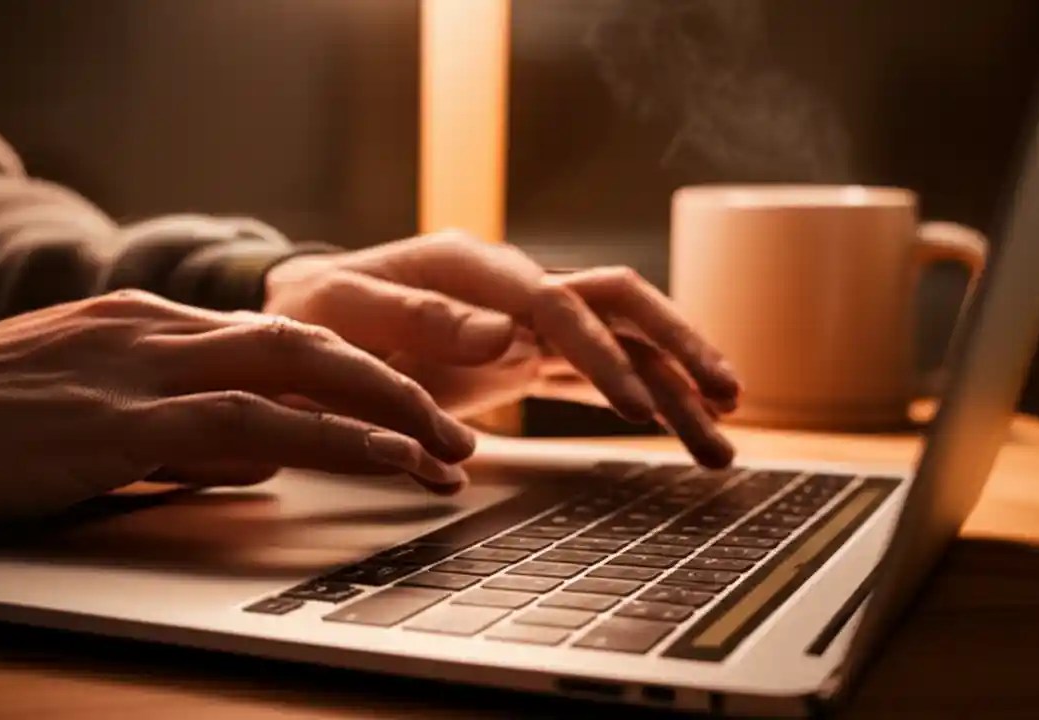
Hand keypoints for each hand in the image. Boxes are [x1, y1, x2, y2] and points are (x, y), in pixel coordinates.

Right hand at [0, 290, 475, 523]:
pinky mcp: (114, 424)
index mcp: (151, 326)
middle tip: (457, 428)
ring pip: (291, 376)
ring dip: (381, 412)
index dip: (358, 371)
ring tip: (444, 451)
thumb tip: (263, 461)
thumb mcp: (97, 418)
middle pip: (306, 342)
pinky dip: (323, 438)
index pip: (282, 337)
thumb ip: (184, 431)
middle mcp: (156, 333)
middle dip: (393, 382)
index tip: (412, 405)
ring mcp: (136, 371)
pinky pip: (244, 424)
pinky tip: (378, 458)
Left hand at [265, 232, 740, 465]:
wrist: (311, 310)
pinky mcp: (530, 353)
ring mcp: (529, 320)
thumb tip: (506, 337)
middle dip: (676, 347)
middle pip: (619, 302)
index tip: (634, 408)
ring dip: (675, 382)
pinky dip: (642, 394)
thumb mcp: (344, 311)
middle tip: (727, 397)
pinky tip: (683, 423)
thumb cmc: (319, 312)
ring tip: (725, 432)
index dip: (601, 353)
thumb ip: (420, 320)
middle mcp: (515, 287)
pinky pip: (598, 369)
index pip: (560, 302)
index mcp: (475, 269)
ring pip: (623, 340)